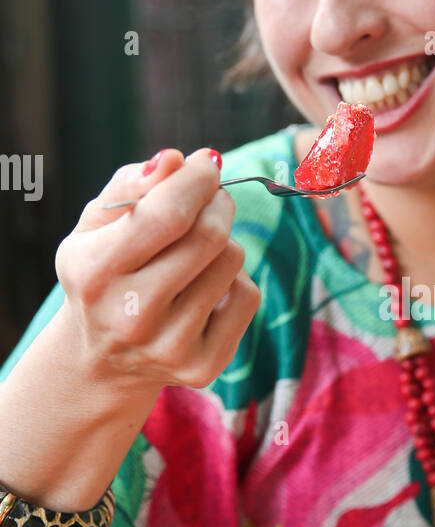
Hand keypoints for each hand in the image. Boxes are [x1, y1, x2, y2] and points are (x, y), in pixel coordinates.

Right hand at [54, 148, 260, 393]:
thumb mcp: (96, 226)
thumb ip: (131, 186)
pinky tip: (205, 287)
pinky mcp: (204, 366)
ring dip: (224, 241)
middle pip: (209, 236)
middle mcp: (130, 315)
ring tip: (197, 251)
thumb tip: (176, 160)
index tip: (208, 163)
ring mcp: (170, 346)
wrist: (102, 359)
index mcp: (94, 273)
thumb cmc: (104, 274)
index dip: (198, 180)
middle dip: (217, 202)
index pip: (167, 215)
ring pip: (232, 260)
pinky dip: (234, 279)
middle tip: (212, 198)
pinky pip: (247, 295)